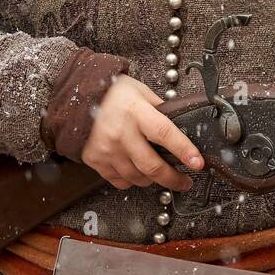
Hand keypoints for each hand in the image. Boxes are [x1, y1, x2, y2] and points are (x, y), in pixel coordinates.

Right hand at [80, 75, 203, 190]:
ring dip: (153, 180)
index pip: (165, 134)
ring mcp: (106, 149)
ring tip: (161, 176)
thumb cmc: (112, 92)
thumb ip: (160, 110)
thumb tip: (181, 126)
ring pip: (137, 177)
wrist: (76, 96)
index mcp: (136, 112)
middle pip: (152, 166)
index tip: (198, 163)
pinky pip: (119, 180)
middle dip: (173, 179)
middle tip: (185, 182)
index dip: (184, 150)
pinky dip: (132, 181)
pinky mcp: (95, 160)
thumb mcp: (141, 92)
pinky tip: (138, 173)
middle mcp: (121, 133)